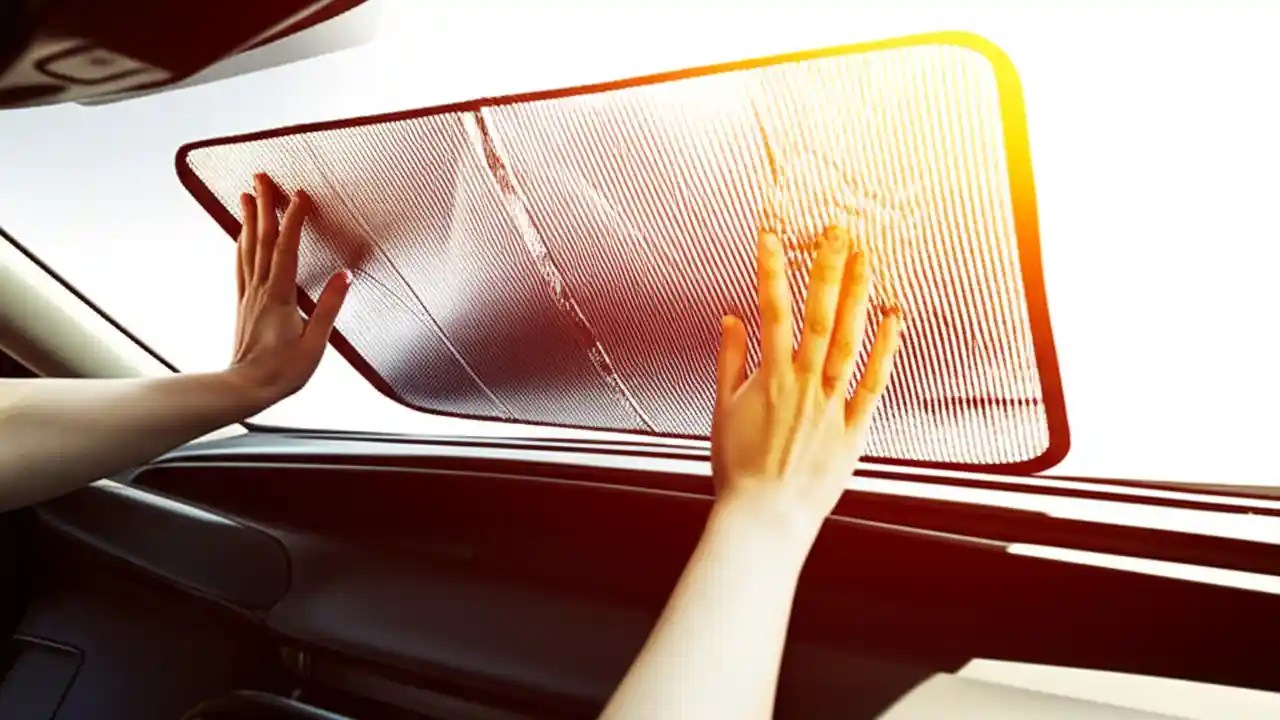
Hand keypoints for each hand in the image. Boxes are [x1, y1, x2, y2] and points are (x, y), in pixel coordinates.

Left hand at [228, 173, 350, 406]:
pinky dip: (242, 244)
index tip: (300, 194)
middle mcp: (261, 290)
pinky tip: (242, 235)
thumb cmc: (283, 371)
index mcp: (280, 297)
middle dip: (263, 206)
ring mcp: (250, 295)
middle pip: (261, 239)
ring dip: (248, 219)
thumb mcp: (316, 342)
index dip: (293, 219)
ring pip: (247, 248)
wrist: (245, 389)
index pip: (287, 249)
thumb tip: (345, 275)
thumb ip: (330, 307)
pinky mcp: (245, 304)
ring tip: (246, 195)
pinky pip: (242, 265)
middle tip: (262, 177)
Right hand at [711, 224, 901, 543]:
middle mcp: (803, 383)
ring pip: (849, 341)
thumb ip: (729, 360)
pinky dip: (885, 349)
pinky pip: (873, 383)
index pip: (771, 309)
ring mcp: (831, 404)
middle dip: (826, 269)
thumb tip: (731, 318)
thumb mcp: (722, 410)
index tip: (773, 235)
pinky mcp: (852, 429)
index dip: (771, 269)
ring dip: (858, 297)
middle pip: (819, 315)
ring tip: (866, 259)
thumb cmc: (739, 468)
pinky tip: (893, 318)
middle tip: (836, 231)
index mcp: (769, 377)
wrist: (763, 518)